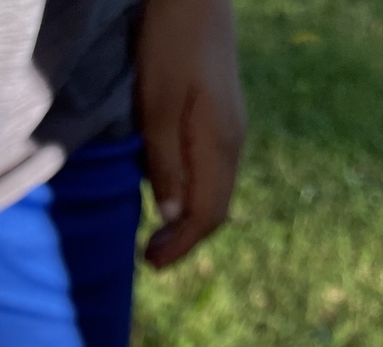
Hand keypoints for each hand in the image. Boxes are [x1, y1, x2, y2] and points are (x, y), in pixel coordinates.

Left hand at [137, 0, 245, 268]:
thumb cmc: (170, 45)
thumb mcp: (157, 107)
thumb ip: (164, 163)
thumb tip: (172, 218)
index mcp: (219, 145)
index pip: (207, 215)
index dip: (180, 246)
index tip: (151, 263)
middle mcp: (232, 143)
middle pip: (215, 210)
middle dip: (185, 241)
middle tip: (150, 258)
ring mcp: (231, 131)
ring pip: (216, 193)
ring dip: (188, 222)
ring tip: (158, 238)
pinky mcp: (222, 120)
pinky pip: (213, 174)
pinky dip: (193, 198)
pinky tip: (171, 200)